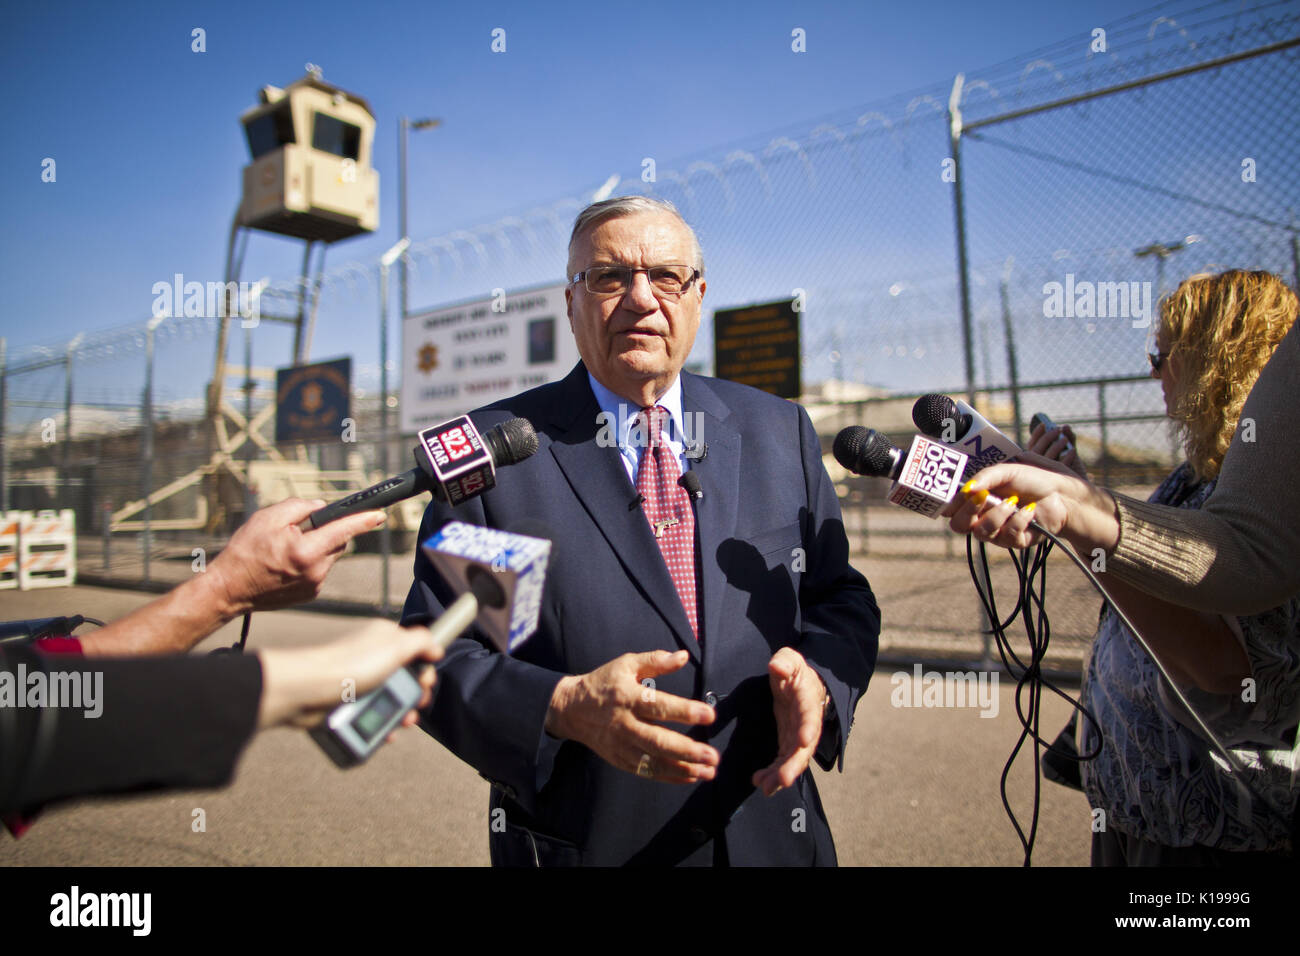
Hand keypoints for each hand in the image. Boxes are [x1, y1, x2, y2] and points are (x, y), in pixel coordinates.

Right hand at [209, 498, 385, 615]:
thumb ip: (300, 507)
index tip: (379, 514)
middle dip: (328, 531)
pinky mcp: (311, 594)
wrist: (229, 589)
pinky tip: (289, 562)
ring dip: (318, 547)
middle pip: (338, 542)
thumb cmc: (245, 552)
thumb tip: (321, 507)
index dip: (363, 520)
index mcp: (306, 551)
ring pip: (330, 556)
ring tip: (288, 549)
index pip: (343, 530)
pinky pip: (321, 569)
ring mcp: (314, 585)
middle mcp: (315, 571)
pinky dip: (311, 561)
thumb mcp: (268, 518)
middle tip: (302, 530)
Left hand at [257, 619, 442, 729]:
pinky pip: (370, 715)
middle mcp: (370, 657)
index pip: (413, 650)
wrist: (306, 691)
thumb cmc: (350, 666)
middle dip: (416, 693)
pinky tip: (387, 733)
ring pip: (388, 699)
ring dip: (402, 713)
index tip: (426, 680)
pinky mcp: (347, 703)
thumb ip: (421, 641)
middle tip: (418, 704)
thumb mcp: (395, 646)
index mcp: (383, 640)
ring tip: (404, 723)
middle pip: (403, 677)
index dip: (425, 666)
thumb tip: (436, 646)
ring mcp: (358, 682)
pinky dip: (382, 725)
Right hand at [546, 649, 718, 783]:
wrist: (571, 710)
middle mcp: (625, 724)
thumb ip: (655, 661)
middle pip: (658, 741)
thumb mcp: (626, 665)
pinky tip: (690, 777)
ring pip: (654, 762)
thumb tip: (683, 656)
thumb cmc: (604, 683)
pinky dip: (669, 777)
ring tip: (708, 772)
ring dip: (683, 769)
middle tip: (713, 756)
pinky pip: (646, 772)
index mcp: (628, 698)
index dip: (685, 711)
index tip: (710, 715)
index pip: (659, 706)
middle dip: (688, 750)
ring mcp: (621, 745)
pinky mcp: (619, 759)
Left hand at [753, 648, 825, 796]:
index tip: (803, 740)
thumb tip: (777, 666)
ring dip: (781, 775)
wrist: (803, 683)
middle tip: (784, 780)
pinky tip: (761, 783)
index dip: (807, 728)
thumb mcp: (790, 660)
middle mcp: (807, 724)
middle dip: (794, 764)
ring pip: (794, 760)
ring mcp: (799, 736)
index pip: (809, 716)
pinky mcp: (789, 743)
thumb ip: (785, 662)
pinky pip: (783, 762)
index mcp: (807, 702)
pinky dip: (774, 774)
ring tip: (766, 787)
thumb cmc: (794, 670)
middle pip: (804, 748)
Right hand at [939, 462, 1117, 552]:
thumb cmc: (1034, 479)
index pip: (952, 508)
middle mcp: (983, 516)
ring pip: (982, 532)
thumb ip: (985, 477)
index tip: (955, 496)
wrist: (1063, 493)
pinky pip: (1007, 536)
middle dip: (967, 512)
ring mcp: (998, 530)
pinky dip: (1018, 520)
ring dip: (997, 515)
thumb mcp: (1007, 471)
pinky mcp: (1015, 541)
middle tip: (981, 496)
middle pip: (959, 525)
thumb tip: (967, 489)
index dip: (948, 506)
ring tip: (1013, 501)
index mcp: (977, 499)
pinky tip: (1030, 510)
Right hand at [1027, 422, 1088, 478]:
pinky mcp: (1056, 480)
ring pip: (1047, 458)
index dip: (1036, 434)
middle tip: (1057, 430)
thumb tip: (1066, 426)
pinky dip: (1067, 457)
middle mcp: (1037, 468)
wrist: (1078, 489)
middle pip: (1037, 450)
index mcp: (1035, 461)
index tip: (1043, 424)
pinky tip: (1073, 451)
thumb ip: (1068, 438)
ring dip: (1056, 446)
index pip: (1031, 445)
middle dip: (1047, 438)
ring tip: (1065, 439)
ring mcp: (1045, 474)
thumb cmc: (1072, 468)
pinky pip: (1059, 467)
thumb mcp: (1069, 450)